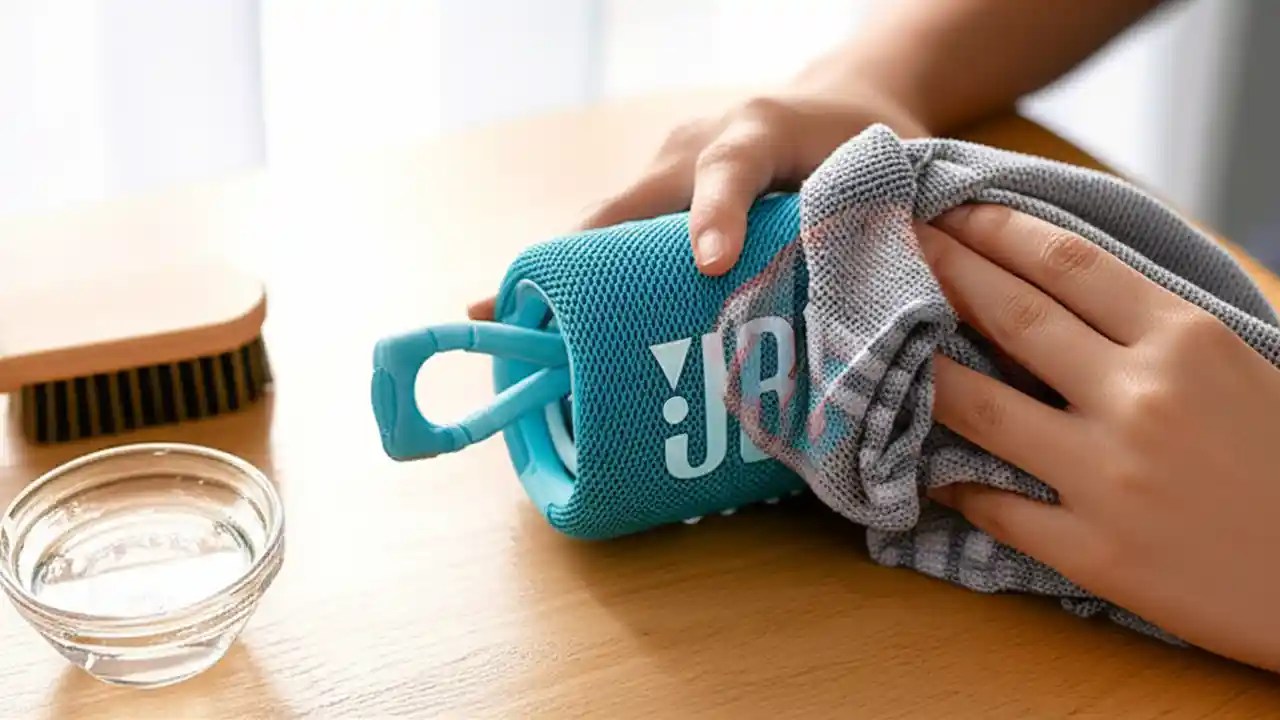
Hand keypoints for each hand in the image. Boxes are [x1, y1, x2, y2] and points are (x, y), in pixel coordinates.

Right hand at [466, 90, 928, 319]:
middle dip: (569, 260)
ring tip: (514, 334)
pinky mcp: (660, 194)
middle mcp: (697, 143)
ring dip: (568, 279)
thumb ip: (880, 228)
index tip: (711, 264)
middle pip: (624, 206)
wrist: (840, 100)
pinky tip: (563, 330)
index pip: (733, 163)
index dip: (717, 212)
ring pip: (609, 227)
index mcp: (763, 127)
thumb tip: (875, 321)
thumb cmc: (868, 147)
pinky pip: (623, 239)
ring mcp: (667, 167)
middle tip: (507, 310)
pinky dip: (597, 282)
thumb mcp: (892, 180)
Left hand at [917, 205, 1279, 671]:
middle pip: (1012, 316)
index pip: (1067, 262)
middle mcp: (1139, 397)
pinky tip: (923, 467)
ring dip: (920, 368)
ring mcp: (1109, 476)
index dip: (996, 230)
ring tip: (877, 341)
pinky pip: (998, 505)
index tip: (950, 211)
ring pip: (981, 406)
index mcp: (1186, 340)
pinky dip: (955, 483)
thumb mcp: (1244, 365)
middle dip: (942, 271)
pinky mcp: (1095, 551)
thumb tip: (1071, 288)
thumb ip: (1160, 327)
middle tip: (891, 243)